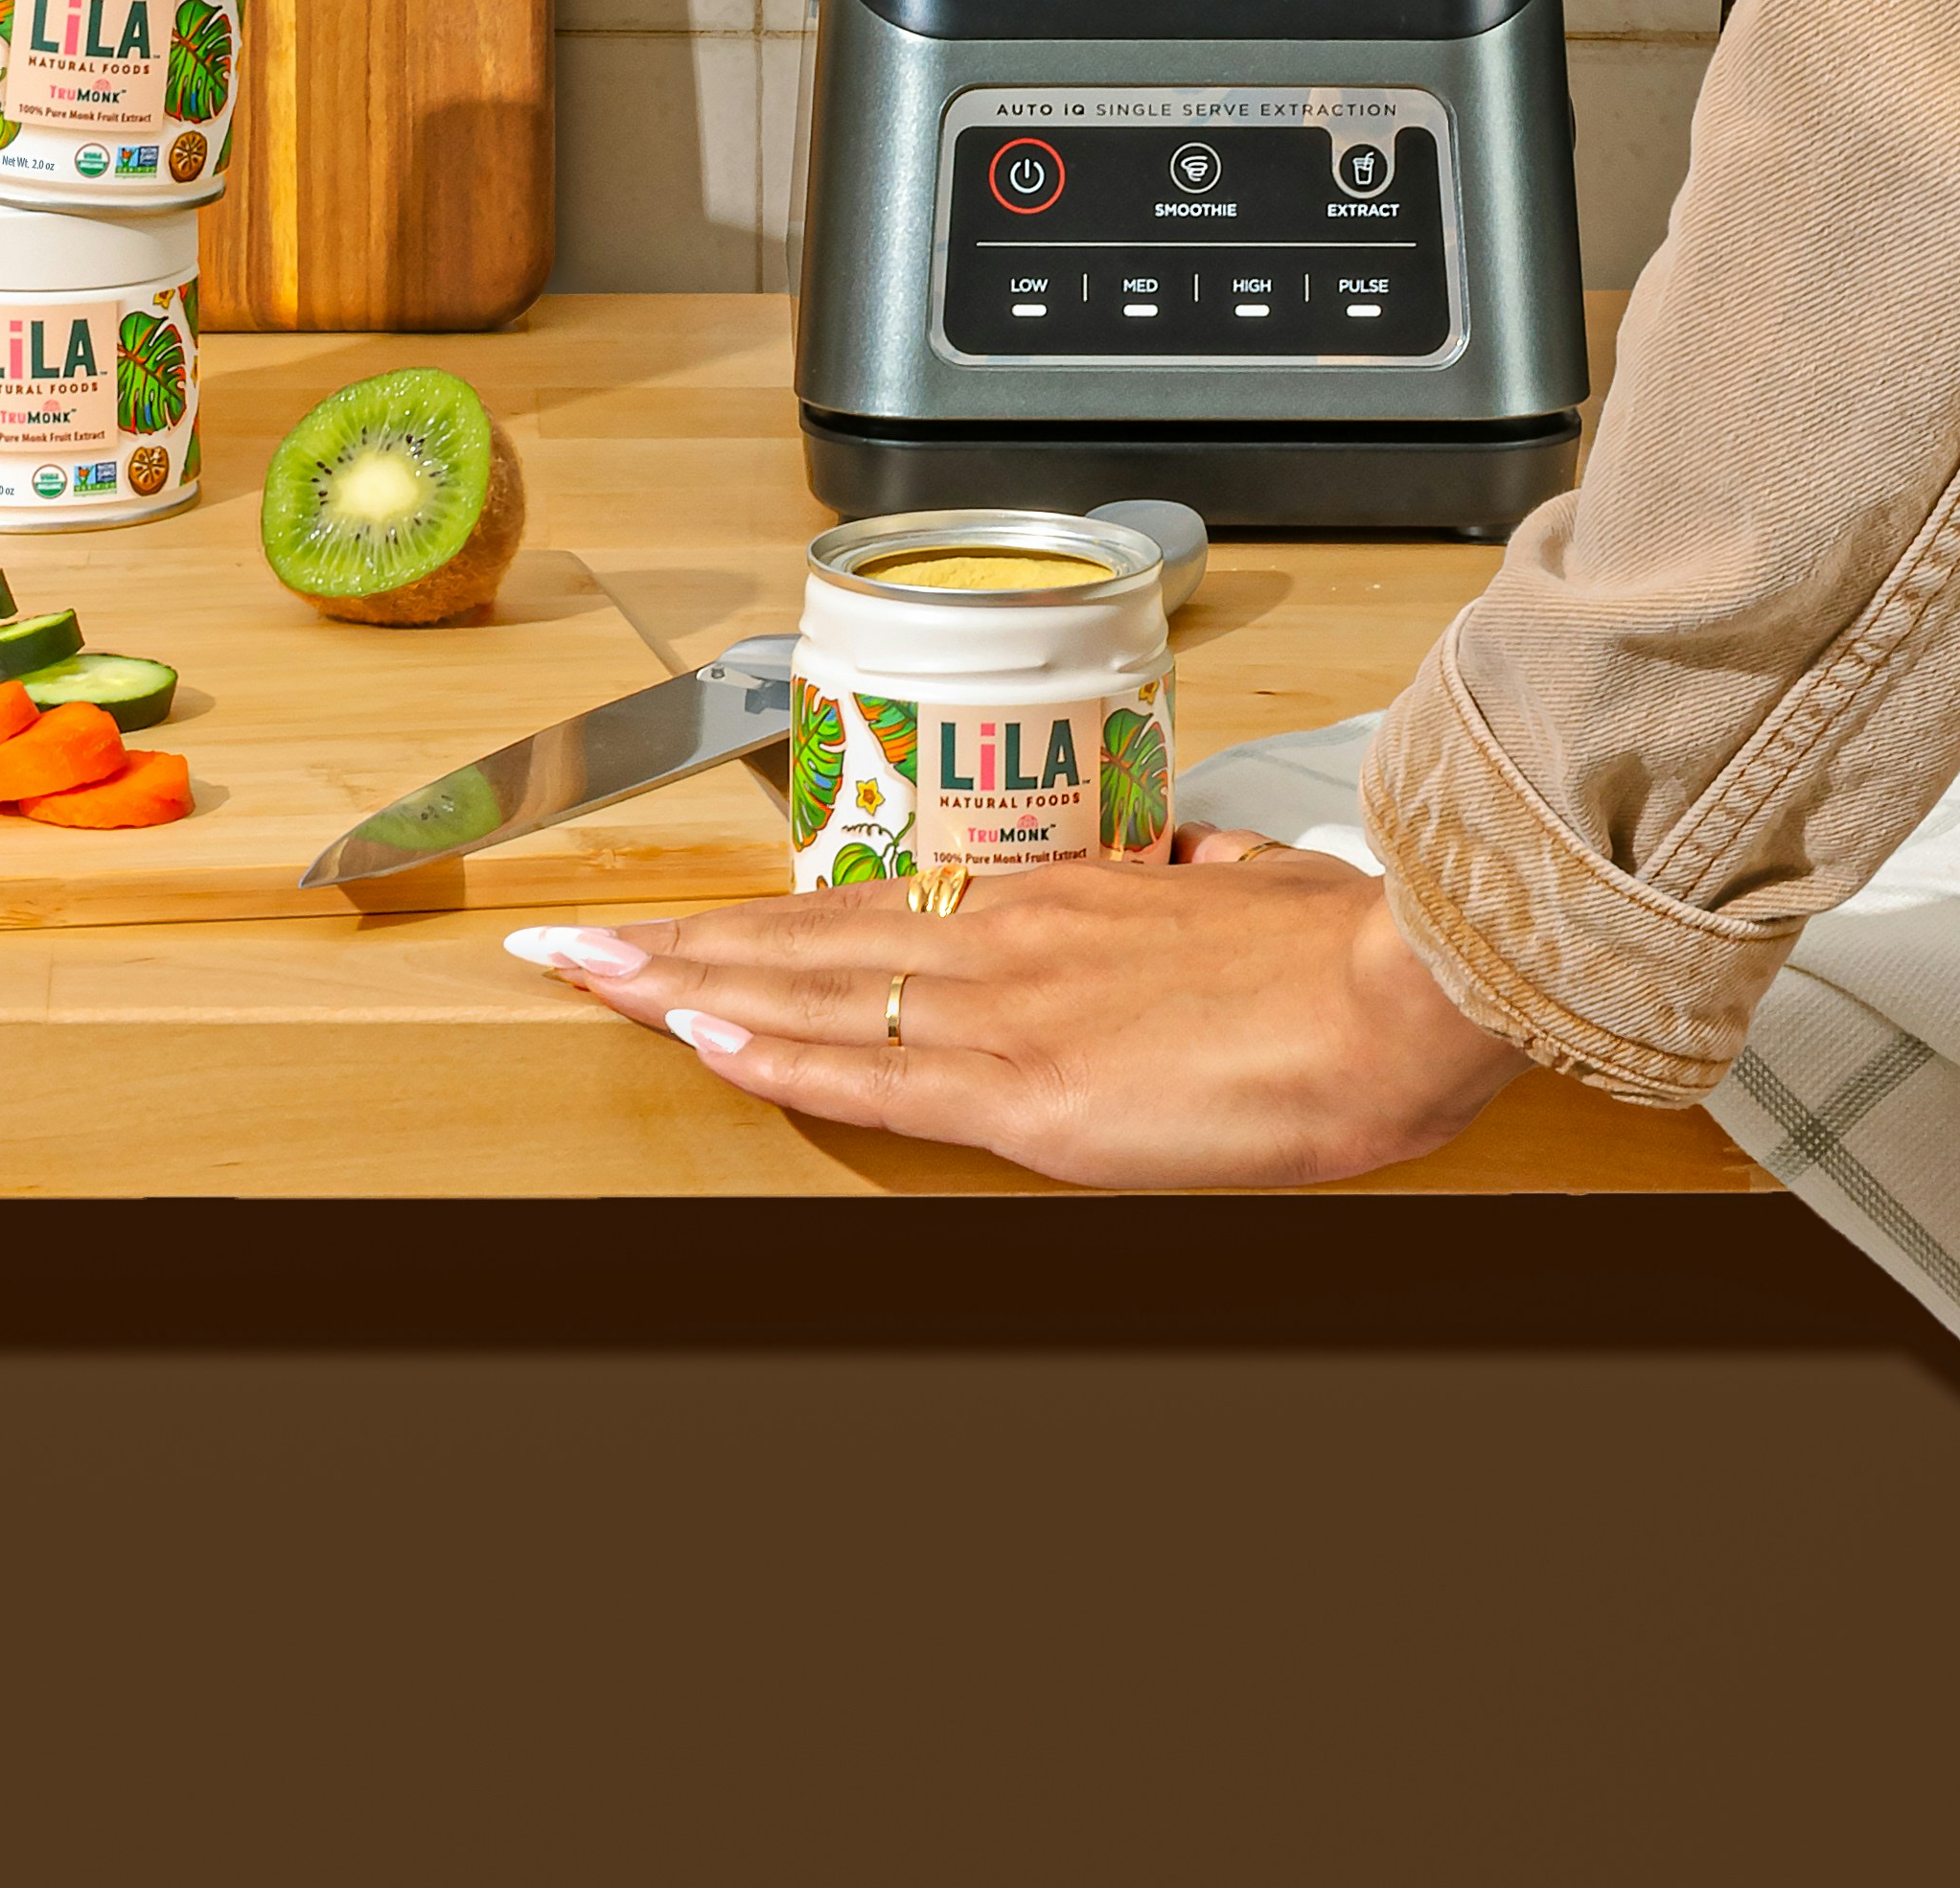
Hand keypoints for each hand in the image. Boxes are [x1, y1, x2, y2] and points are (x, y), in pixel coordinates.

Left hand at [506, 834, 1528, 1187]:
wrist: (1397, 992)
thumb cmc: (1335, 954)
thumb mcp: (1237, 897)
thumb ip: (1184, 888)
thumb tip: (1191, 870)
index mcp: (1044, 905)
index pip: (861, 907)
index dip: (755, 915)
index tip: (670, 915)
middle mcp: (998, 939)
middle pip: (799, 937)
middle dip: (672, 941)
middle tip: (563, 943)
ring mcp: (1000, 1009)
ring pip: (803, 990)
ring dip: (680, 983)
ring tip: (581, 979)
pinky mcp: (1026, 1090)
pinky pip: (867, 1070)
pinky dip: (767, 1053)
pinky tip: (694, 1033)